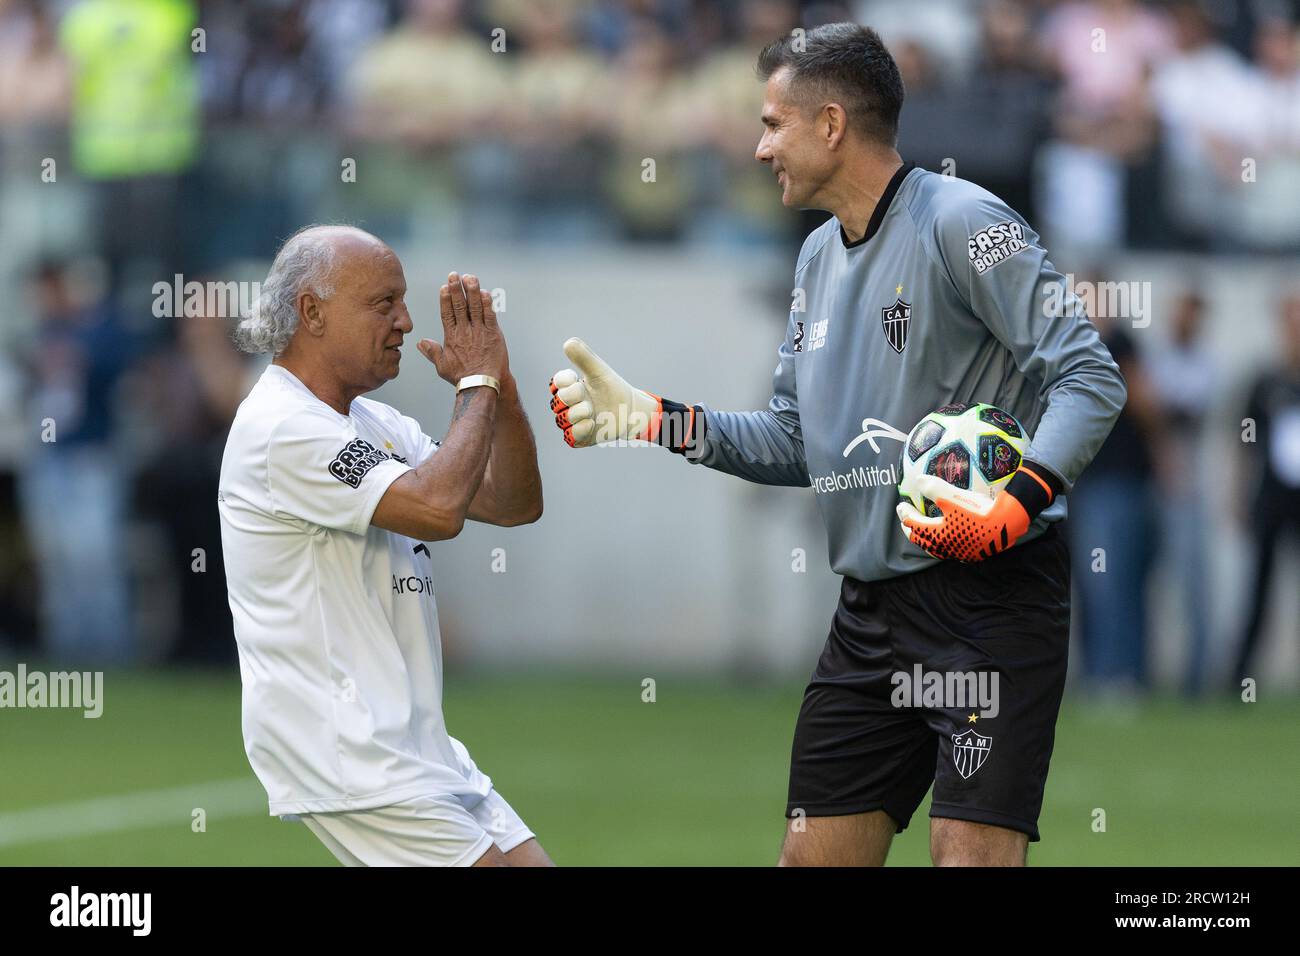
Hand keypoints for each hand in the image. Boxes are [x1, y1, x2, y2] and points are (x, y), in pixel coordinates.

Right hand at [418, 273, 508, 385]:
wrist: (481, 384)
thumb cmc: (461, 377)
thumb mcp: (442, 365)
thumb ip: (431, 352)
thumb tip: (420, 342)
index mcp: (452, 337)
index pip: (447, 313)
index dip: (445, 299)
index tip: (444, 286)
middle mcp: (464, 331)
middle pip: (459, 306)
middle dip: (456, 289)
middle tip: (454, 275)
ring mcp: (479, 331)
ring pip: (475, 307)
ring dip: (472, 291)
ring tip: (469, 277)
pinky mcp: (493, 334)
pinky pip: (490, 316)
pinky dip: (488, 304)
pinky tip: (485, 292)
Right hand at [548, 338, 661, 447]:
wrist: (630, 410)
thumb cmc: (612, 388)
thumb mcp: (599, 371)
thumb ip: (584, 357)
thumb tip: (568, 343)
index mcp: (568, 388)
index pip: (555, 383)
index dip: (566, 382)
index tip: (579, 379)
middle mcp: (566, 405)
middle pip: (557, 401)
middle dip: (575, 397)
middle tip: (589, 397)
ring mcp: (571, 422)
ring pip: (563, 419)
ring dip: (580, 413)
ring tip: (593, 411)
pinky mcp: (578, 437)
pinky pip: (570, 436)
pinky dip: (581, 429)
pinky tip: (593, 423)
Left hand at [896, 473, 1030, 561]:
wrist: (1009, 522)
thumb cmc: (979, 510)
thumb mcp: (953, 496)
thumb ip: (933, 488)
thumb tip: (918, 480)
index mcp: (937, 535)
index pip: (914, 525)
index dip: (905, 515)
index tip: (901, 506)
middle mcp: (945, 548)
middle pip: (922, 540)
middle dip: (912, 529)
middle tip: (907, 519)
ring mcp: (959, 553)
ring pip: (936, 547)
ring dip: (927, 537)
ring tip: (925, 527)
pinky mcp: (972, 553)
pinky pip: (951, 548)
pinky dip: (943, 540)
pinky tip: (948, 533)